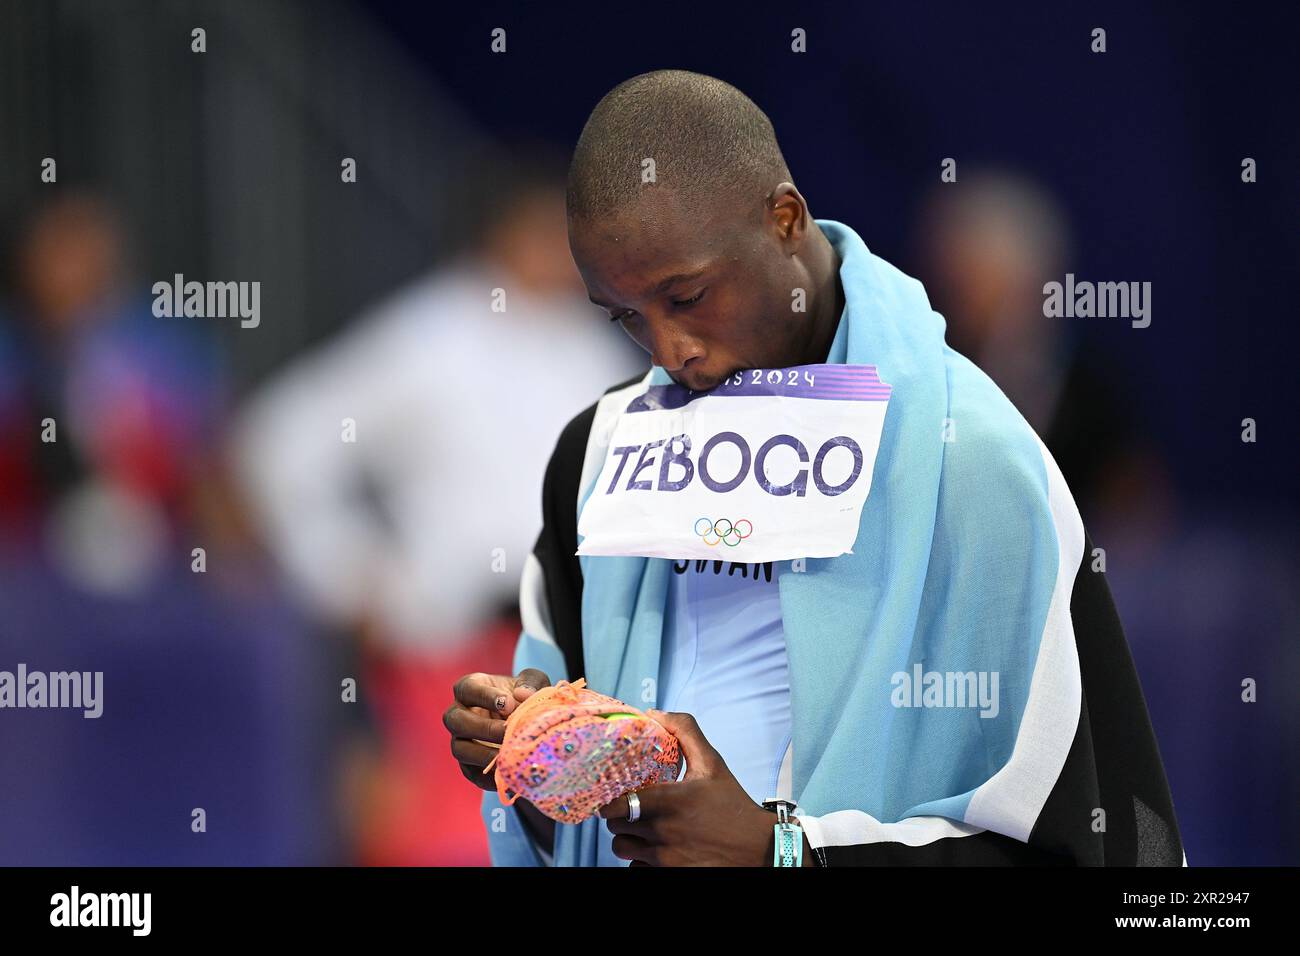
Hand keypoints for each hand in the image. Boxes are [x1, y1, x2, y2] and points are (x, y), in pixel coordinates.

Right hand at [443, 668, 550, 790]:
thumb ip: (530, 684)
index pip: (467, 689)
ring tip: (508, 753)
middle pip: (455, 720)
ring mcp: (460, 741)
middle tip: (507, 731)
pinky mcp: (468, 765)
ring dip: (484, 753)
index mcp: (470, 689)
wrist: (528, 724)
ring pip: (459, 749)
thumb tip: (523, 695)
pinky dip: (489, 775)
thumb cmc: (526, 697)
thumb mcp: (533, 683)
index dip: (485, 696)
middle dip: (483, 727)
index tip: (508, 704)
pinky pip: (472, 772)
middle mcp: (458, 714)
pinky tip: (509, 771)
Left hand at [596, 710, 775, 865]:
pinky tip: (654, 848)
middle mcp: (664, 831)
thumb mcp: (712, 763)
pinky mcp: (669, 875)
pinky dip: (639, 860)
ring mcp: (666, 858)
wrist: (758, 848)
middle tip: (630, 809)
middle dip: (619, 817)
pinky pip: (635, 868)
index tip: (614, 796)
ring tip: (641, 829)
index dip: (609, 801)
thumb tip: (654, 714)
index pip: (617, 805)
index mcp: (671, 801)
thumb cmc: (732, 803)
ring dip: (627, 838)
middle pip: (615, 827)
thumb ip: (685, 731)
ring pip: (622, 849)